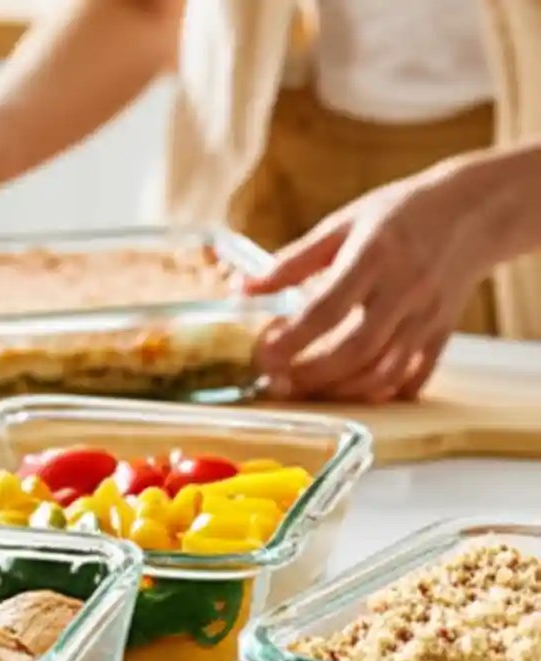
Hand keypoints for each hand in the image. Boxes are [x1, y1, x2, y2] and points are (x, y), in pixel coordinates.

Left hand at [244, 172, 488, 402]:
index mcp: (372, 256)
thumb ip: (293, 261)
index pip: (327, 308)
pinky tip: (354, 392)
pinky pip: (416, 374)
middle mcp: (403, 289)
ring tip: (307, 390)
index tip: (262, 355)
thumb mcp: (342, 224)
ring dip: (343, 389)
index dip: (292, 338)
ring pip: (386, 370)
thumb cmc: (398, 214)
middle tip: (278, 382)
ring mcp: (427, 314)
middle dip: (313, 374)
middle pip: (357, 348)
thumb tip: (244, 289)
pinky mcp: (443, 331)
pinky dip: (385, 392)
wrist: (472, 211)